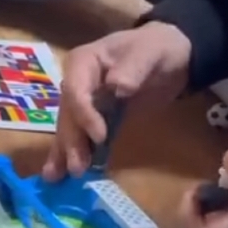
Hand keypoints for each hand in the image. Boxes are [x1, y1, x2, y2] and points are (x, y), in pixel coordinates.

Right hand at [43, 22, 191, 180]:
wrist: (170, 55)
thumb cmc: (157, 49)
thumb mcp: (150, 52)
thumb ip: (133, 67)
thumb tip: (117, 86)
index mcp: (83, 62)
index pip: (75, 91)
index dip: (84, 114)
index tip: (100, 136)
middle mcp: (75, 83)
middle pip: (68, 114)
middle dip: (71, 141)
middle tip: (77, 168)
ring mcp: (82, 102)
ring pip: (69, 128)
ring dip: (65, 152)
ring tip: (56, 178)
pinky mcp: (94, 117)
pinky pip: (81, 136)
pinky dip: (73, 153)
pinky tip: (62, 174)